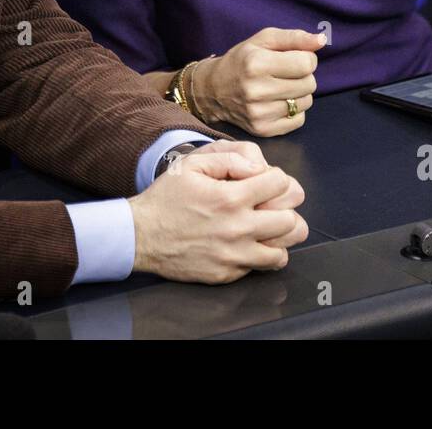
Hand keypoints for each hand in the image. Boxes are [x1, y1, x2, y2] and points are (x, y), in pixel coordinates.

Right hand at [129, 152, 308, 283]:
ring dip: (279, 237)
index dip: (276, 178)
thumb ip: (229, 158)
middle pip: (291, 220)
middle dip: (284, 208)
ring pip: (283, 251)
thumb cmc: (166, 198)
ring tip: (266, 227)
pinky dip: (262, 255)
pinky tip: (249, 244)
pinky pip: (262, 268)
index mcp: (231, 198)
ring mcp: (234, 255)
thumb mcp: (192, 164)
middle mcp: (237, 229)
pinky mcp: (228, 274)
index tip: (264, 182)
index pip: (282, 184)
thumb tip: (258, 167)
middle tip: (270, 205)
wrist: (140, 236)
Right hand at [192, 27, 324, 136]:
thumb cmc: (242, 60)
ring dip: (299, 94)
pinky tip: (278, 102)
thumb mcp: (263, 40)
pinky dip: (294, 111)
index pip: (307, 64)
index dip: (306, 59)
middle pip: (309, 84)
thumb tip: (322, 40)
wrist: (213, 90)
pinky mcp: (263, 129)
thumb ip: (295, 38)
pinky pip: (298, 120)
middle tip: (285, 74)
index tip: (293, 58)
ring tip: (280, 88)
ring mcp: (259, 113)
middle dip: (303, 76)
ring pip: (306, 102)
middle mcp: (257, 90)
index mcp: (257, 63)